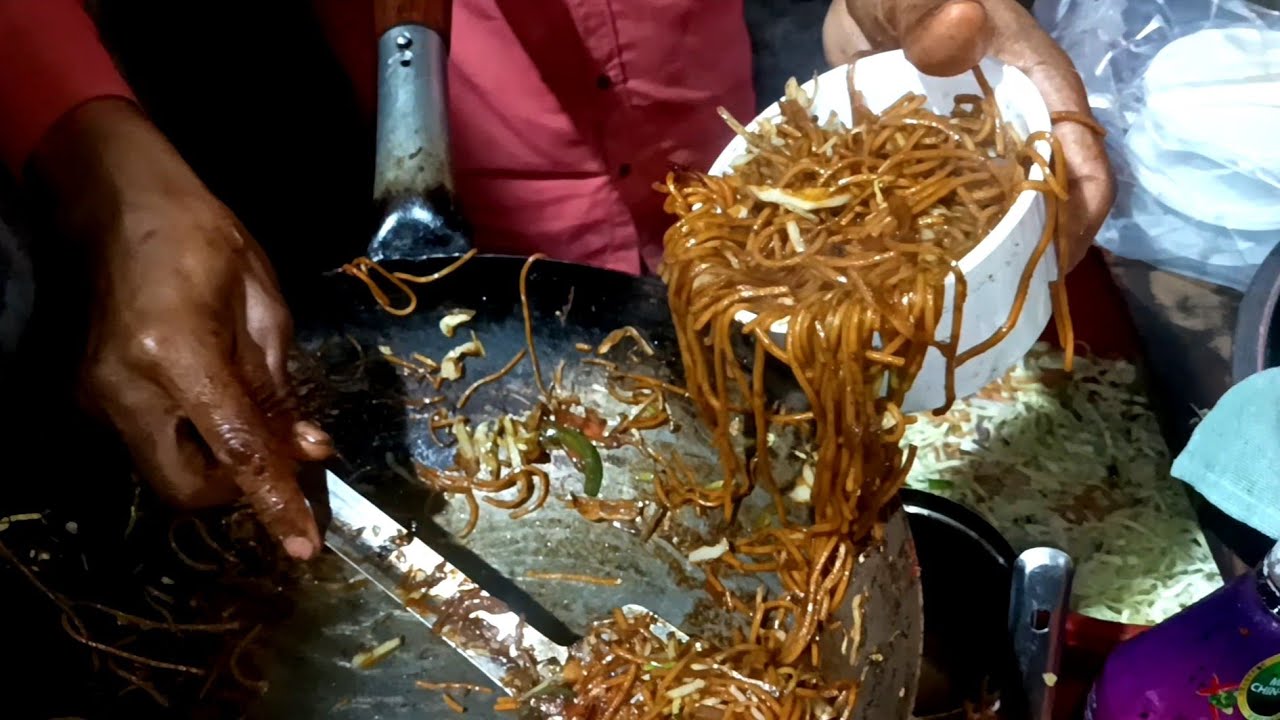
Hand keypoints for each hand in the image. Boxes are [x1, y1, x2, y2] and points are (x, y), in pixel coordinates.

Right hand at [33, 99, 331, 558]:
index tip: (303, 547)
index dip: (273, 502)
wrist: (115, 199)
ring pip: (164, 468)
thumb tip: (307, 448)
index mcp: (176, 351)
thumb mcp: (261, 301)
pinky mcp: (87, 391)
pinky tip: (215, 402)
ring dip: (214, 465)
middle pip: (186, 487)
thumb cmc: (202, 234)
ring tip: (251, 422)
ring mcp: (96, 393)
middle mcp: (125, 386)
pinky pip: (147, 439)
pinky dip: (189, 439)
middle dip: (237, 492)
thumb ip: (279, 383)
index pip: (235, 451)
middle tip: (279, 463)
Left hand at [824, 0, 1113, 270]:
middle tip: (1001, 290)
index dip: (1079, 205)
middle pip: (1042, 189)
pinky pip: (946, 199)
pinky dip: (937, 231)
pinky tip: (911, 268)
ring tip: (959, 291)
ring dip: (985, 244)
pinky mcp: (933, 153)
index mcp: (1032, 80)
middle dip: (1034, 241)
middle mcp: (1011, 116)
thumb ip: (933, 12)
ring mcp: (971, 140)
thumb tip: (961, 30)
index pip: (1077, 147)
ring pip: (994, 203)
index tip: (1056, 255)